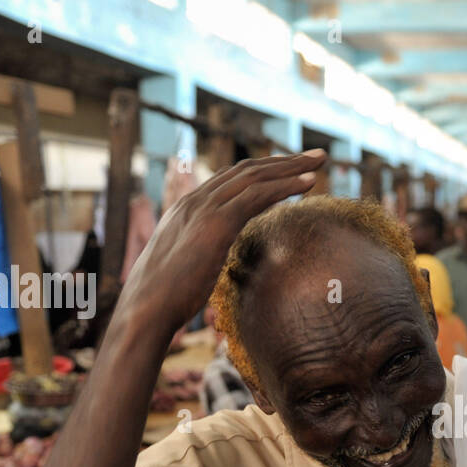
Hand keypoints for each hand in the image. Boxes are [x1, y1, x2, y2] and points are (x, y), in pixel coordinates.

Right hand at [113, 149, 327, 335]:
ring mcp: (204, 209)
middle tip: (316, 156)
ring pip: (255, 177)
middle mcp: (194, 201)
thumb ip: (199, 257)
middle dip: (283, 161)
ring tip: (320, 162)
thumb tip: (209, 266)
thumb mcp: (184, 270)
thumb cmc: (164, 301)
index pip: (230, 180)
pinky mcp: (216, 224)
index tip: (290, 170)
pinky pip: (258, 196)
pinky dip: (286, 186)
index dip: (263, 172)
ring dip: (291, 167)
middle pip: (246, 170)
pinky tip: (310, 182)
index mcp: (186, 209)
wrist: (145, 310)